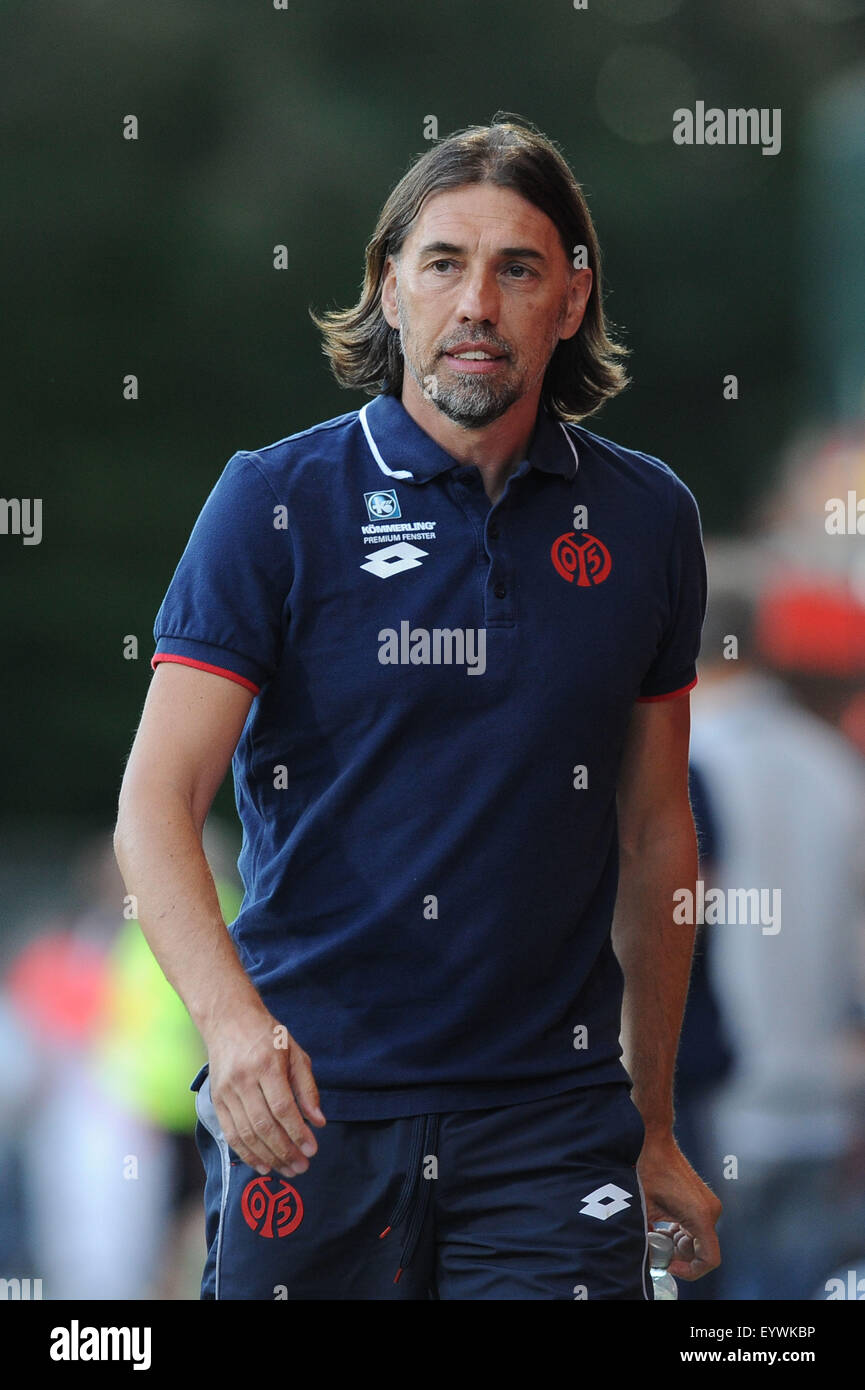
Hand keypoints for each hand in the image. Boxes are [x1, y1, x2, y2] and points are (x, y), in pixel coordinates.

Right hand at [202, 1003, 325, 1180]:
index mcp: (266, 1064)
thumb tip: (318, 1122)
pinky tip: (263, 1165)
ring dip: (268, 1157)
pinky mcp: (216, 1100)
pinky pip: (231, 1134)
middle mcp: (243, 1080)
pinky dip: (247, 1153)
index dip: (298, 1133)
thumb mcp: (295, 1052)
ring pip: (246, 1134)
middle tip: (302, 1167)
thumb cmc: (268, 1036)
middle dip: (285, 1151)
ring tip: (287, 1170)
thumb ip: (307, 1088)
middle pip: (264, 1126)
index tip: (312, 1150)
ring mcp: (226, 1091)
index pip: (283, 1108)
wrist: (228, 1020)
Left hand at [637, 1134, 721, 1279]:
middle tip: (658, 1251)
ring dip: (678, 1244)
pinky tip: (662, 1227)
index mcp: (700, 1216)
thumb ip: (646, 1237)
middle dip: (680, 1256)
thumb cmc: (651, 1170)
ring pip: (698, 1240)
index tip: (671, 1265)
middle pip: (702, 1251)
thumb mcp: (644, 1209)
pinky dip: (680, 1233)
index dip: (691, 1271)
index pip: (709, 1259)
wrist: (656, 1143)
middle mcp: (710, 1212)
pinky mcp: (703, 1202)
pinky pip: (696, 1227)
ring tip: (656, 1237)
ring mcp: (708, 1206)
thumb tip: (643, 1256)